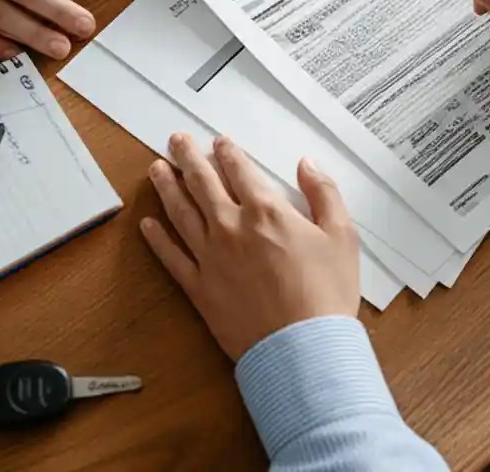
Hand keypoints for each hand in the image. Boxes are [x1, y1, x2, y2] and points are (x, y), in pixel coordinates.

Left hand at [141, 134, 359, 360]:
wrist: (303, 348)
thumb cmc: (326, 294)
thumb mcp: (342, 236)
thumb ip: (324, 193)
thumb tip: (307, 165)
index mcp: (266, 211)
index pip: (239, 170)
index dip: (227, 152)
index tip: (218, 142)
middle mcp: (231, 227)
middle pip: (202, 182)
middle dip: (187, 157)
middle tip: (176, 140)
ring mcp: (210, 257)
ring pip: (180, 212)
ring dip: (166, 187)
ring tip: (156, 169)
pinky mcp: (199, 288)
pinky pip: (171, 257)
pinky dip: (157, 239)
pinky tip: (148, 225)